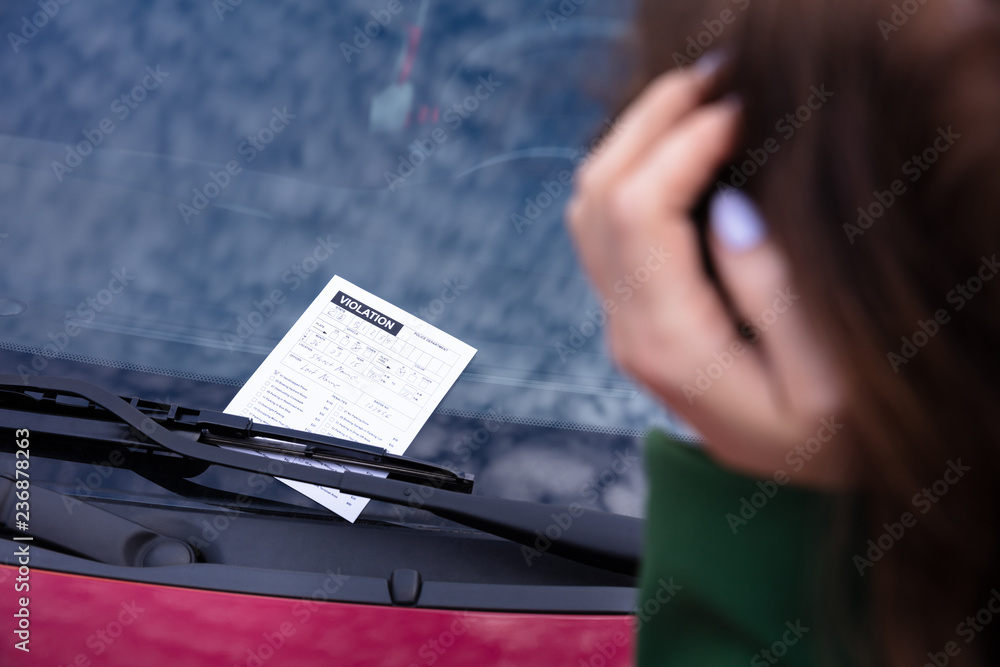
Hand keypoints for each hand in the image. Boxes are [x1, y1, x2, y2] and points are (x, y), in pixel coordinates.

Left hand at [565, 65, 848, 486]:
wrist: (778, 492)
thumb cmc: (817, 446)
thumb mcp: (824, 382)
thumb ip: (773, 292)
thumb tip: (727, 209)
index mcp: (669, 342)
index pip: (641, 212)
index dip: (683, 144)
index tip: (738, 109)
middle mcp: (628, 328)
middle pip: (599, 196)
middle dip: (649, 122)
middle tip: (710, 79)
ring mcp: (623, 321)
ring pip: (590, 207)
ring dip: (633, 140)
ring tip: (694, 101)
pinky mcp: (634, 314)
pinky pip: (606, 228)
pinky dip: (631, 172)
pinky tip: (675, 150)